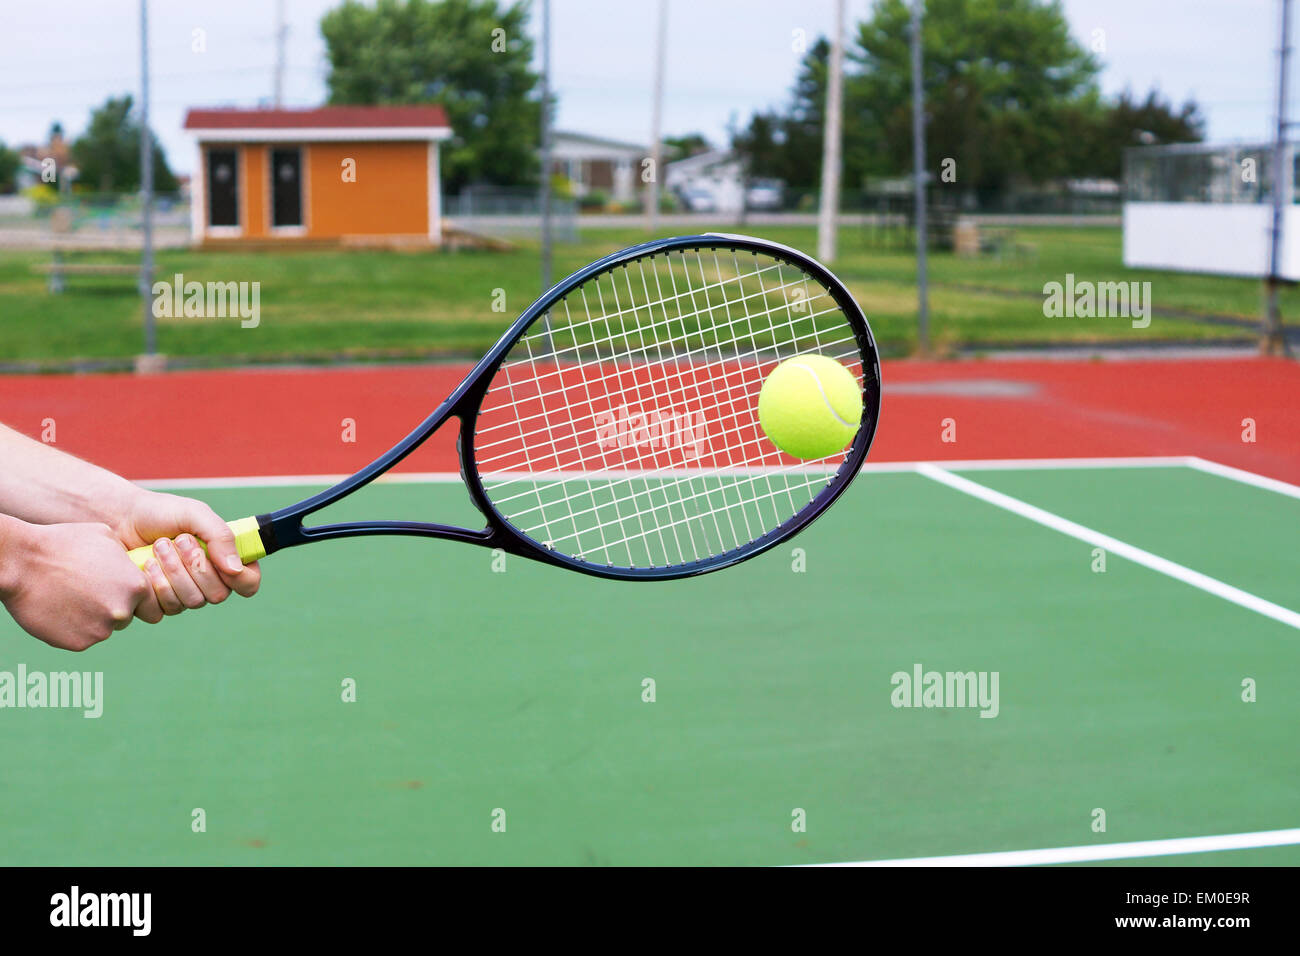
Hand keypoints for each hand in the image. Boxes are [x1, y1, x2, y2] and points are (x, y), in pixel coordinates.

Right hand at [0, 520, 157, 650]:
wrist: (22, 563)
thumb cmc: (63, 544)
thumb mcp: (107, 538)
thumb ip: (128, 560)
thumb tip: (138, 567)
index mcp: (136, 586)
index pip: (151, 605)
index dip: (137, 600)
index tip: (119, 593)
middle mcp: (123, 611)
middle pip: (126, 618)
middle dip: (112, 608)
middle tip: (88, 593)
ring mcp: (100, 630)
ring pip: (103, 628)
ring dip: (91, 618)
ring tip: (68, 597)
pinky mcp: (78, 644)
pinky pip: (81, 638)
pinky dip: (72, 628)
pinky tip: (57, 608)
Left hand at [115, 490, 260, 617]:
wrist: (118, 519)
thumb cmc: (160, 513)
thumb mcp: (195, 514)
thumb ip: (221, 536)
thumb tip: (236, 569)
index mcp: (224, 559)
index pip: (248, 583)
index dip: (242, 579)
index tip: (226, 565)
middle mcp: (208, 581)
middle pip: (218, 595)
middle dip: (196, 566)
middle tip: (178, 540)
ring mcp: (183, 594)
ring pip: (192, 602)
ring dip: (174, 571)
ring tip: (158, 547)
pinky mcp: (158, 603)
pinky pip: (165, 610)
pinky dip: (155, 585)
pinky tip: (145, 565)